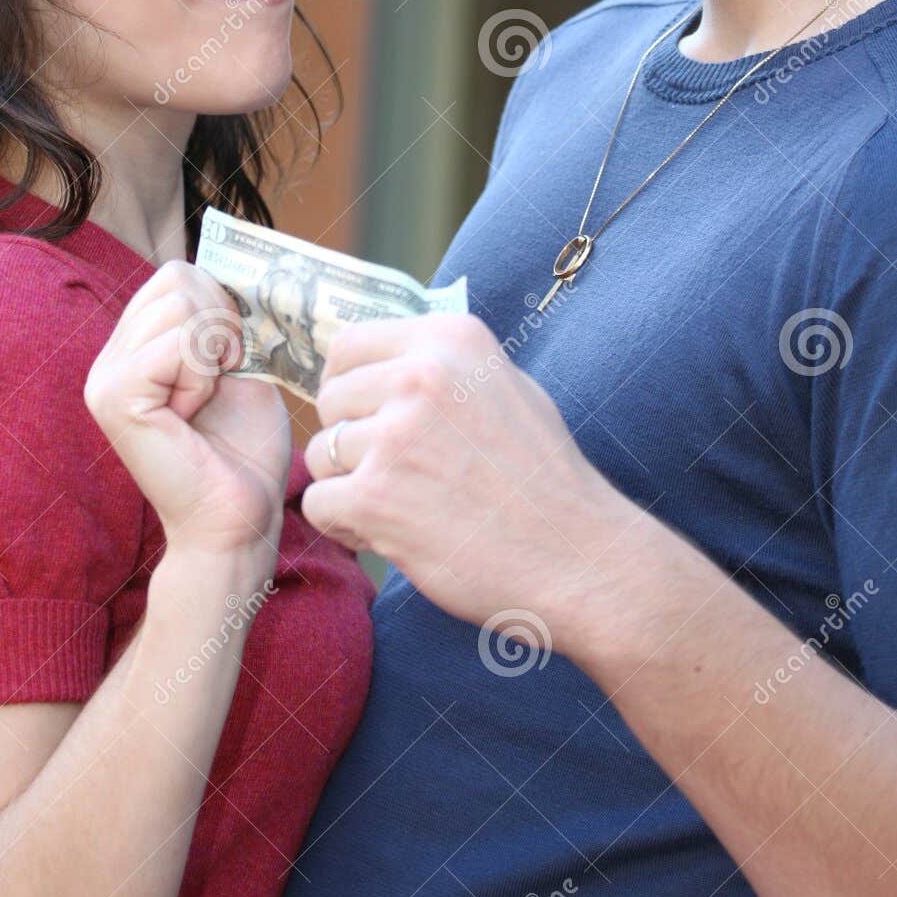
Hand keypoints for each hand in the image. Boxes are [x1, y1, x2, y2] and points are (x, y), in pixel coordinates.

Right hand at [84, 260, 289, 564]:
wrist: (238, 514)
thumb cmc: (244, 449)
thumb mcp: (239, 365)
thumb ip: (225, 317)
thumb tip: (232, 268)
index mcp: (135, 345)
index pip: (177, 274)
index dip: (221, 306)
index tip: (228, 361)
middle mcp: (110, 356)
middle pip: (177, 277)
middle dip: (220, 324)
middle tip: (218, 379)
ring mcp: (104, 376)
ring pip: (180, 305)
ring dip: (212, 352)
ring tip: (204, 398)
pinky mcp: (115, 397)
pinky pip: (178, 345)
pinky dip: (202, 374)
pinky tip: (193, 413)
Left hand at [302, 313, 635, 653]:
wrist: (577, 557)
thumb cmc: (546, 480)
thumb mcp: (507, 387)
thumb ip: (441, 367)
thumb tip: (376, 364)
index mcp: (451, 339)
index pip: (349, 345)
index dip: (348, 385)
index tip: (364, 415)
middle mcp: (420, 375)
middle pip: (331, 399)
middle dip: (350, 438)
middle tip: (396, 473)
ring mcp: (395, 435)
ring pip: (321, 453)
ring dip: (349, 485)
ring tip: (403, 507)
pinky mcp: (376, 495)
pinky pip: (319, 503)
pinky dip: (346, 526)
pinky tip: (390, 534)